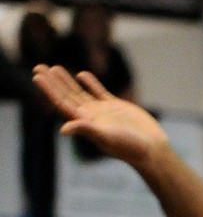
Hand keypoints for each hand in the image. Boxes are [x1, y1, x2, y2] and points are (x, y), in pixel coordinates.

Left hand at [33, 66, 167, 168]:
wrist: (151, 149)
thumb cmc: (129, 147)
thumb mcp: (106, 138)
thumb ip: (85, 130)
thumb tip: (63, 130)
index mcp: (86, 123)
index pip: (62, 103)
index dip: (49, 90)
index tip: (37, 76)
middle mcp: (91, 117)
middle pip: (67, 96)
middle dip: (53, 82)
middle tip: (38, 67)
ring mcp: (103, 112)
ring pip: (80, 93)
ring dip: (67, 81)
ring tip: (55, 67)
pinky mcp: (116, 107)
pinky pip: (99, 92)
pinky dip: (90, 83)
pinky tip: (82, 75)